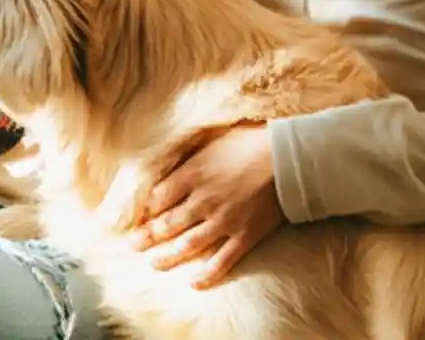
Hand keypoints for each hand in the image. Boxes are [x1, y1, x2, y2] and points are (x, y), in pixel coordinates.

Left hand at [129, 124, 285, 288]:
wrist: (291, 157)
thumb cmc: (251, 142)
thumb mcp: (211, 141)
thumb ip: (190, 157)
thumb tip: (169, 161)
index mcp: (192, 174)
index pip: (157, 198)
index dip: (145, 209)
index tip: (138, 215)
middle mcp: (203, 200)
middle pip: (167, 224)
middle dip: (147, 236)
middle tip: (133, 245)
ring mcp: (224, 220)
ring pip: (188, 245)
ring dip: (168, 257)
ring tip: (154, 264)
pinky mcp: (245, 235)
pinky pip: (222, 260)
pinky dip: (207, 274)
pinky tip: (194, 283)